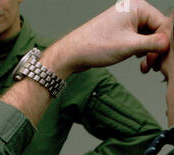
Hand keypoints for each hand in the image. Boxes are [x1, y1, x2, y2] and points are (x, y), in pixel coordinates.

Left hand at [43, 0, 168, 77]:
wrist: (71, 54)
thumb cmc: (95, 46)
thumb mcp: (129, 46)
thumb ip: (153, 44)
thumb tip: (168, 44)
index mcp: (137, 7)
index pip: (162, 24)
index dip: (163, 43)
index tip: (160, 59)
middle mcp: (133, 10)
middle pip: (156, 30)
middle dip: (155, 49)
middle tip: (151, 66)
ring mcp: (126, 20)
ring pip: (147, 36)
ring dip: (148, 52)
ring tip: (144, 66)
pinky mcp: (121, 30)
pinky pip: (138, 39)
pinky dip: (139, 51)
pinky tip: (138, 61)